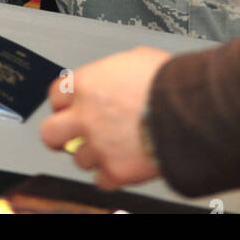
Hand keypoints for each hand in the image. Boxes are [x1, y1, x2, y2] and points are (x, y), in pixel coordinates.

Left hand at [39, 47, 172, 190]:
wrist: (189, 110)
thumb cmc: (168, 80)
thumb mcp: (136, 58)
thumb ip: (115, 71)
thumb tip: (116, 75)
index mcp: (87, 84)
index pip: (56, 96)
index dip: (64, 102)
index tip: (69, 107)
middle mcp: (85, 116)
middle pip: (50, 134)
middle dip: (60, 135)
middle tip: (71, 135)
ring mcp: (98, 146)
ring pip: (78, 159)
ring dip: (93, 154)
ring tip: (112, 147)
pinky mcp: (115, 171)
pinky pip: (101, 180)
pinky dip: (110, 175)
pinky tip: (122, 163)